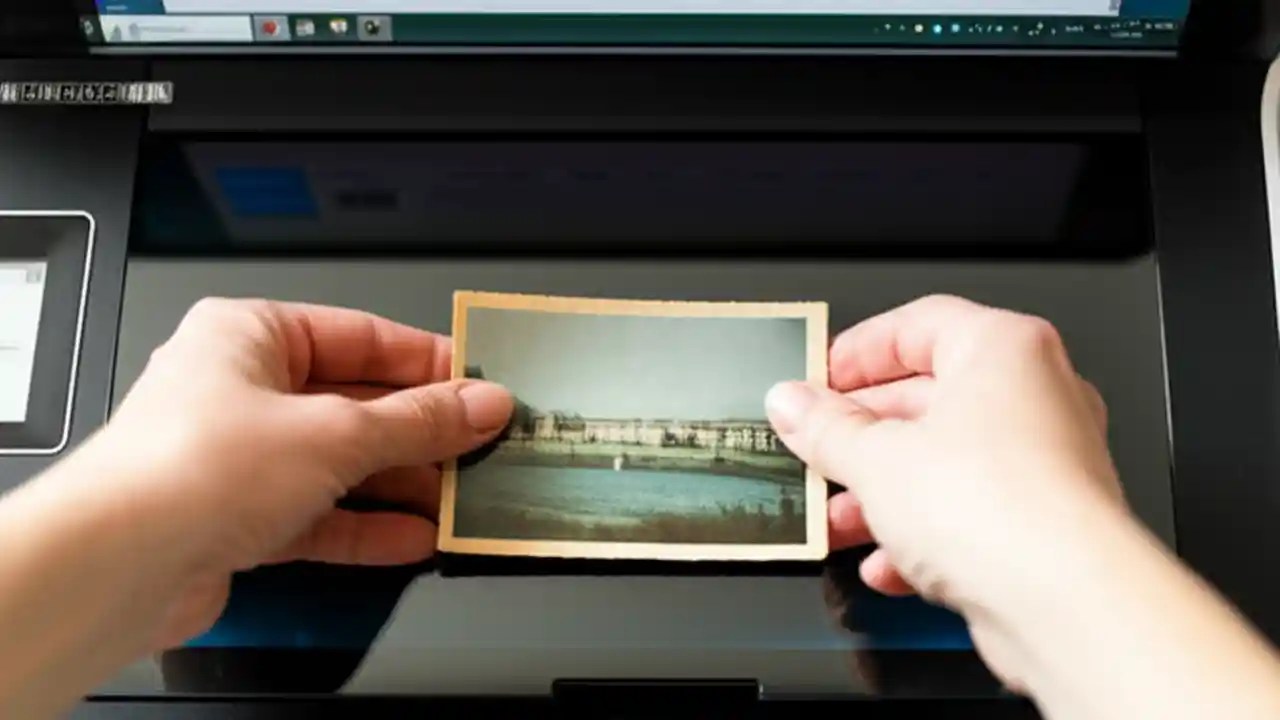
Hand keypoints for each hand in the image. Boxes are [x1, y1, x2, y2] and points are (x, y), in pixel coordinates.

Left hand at [88, 298, 512, 649]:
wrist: (120, 564)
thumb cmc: (201, 466)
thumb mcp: (336, 432)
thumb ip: (417, 422)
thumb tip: (483, 404)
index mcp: (251, 335)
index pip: (360, 336)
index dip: (426, 360)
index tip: (480, 382)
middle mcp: (241, 389)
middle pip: (354, 402)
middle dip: (420, 430)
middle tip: (482, 443)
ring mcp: (240, 457)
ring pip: (339, 463)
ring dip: (400, 482)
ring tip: (461, 496)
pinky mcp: (238, 518)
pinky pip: (317, 514)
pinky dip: (365, 526)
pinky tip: (414, 538)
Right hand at [765, 294, 1126, 689]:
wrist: (1067, 603)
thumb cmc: (998, 507)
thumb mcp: (875, 459)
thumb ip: (826, 428)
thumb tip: (794, 405)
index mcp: (1004, 349)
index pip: (918, 325)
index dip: (858, 352)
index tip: (815, 381)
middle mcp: (1037, 395)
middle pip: (928, 399)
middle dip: (860, 435)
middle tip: (812, 451)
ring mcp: (1047, 462)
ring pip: (945, 464)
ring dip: (882, 493)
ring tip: (836, 519)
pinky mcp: (1045, 525)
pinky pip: (971, 516)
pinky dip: (924, 537)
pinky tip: (885, 565)